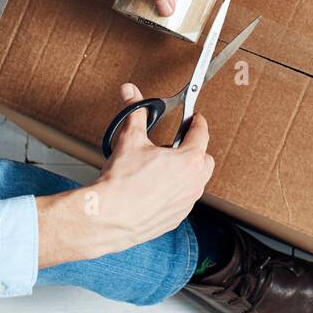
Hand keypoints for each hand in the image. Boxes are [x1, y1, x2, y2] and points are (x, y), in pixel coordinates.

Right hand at [36, 83, 215, 266]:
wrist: (108, 216)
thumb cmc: (121, 183)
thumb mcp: (130, 139)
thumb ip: (135, 113)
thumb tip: (131, 93)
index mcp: (189, 160)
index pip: (201, 134)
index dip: (198, 122)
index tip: (195, 119)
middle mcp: (193, 183)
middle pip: (204, 160)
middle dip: (195, 149)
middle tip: (178, 144)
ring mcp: (186, 203)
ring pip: (196, 182)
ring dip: (187, 172)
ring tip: (165, 167)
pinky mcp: (176, 218)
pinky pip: (184, 200)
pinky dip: (176, 191)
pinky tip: (157, 188)